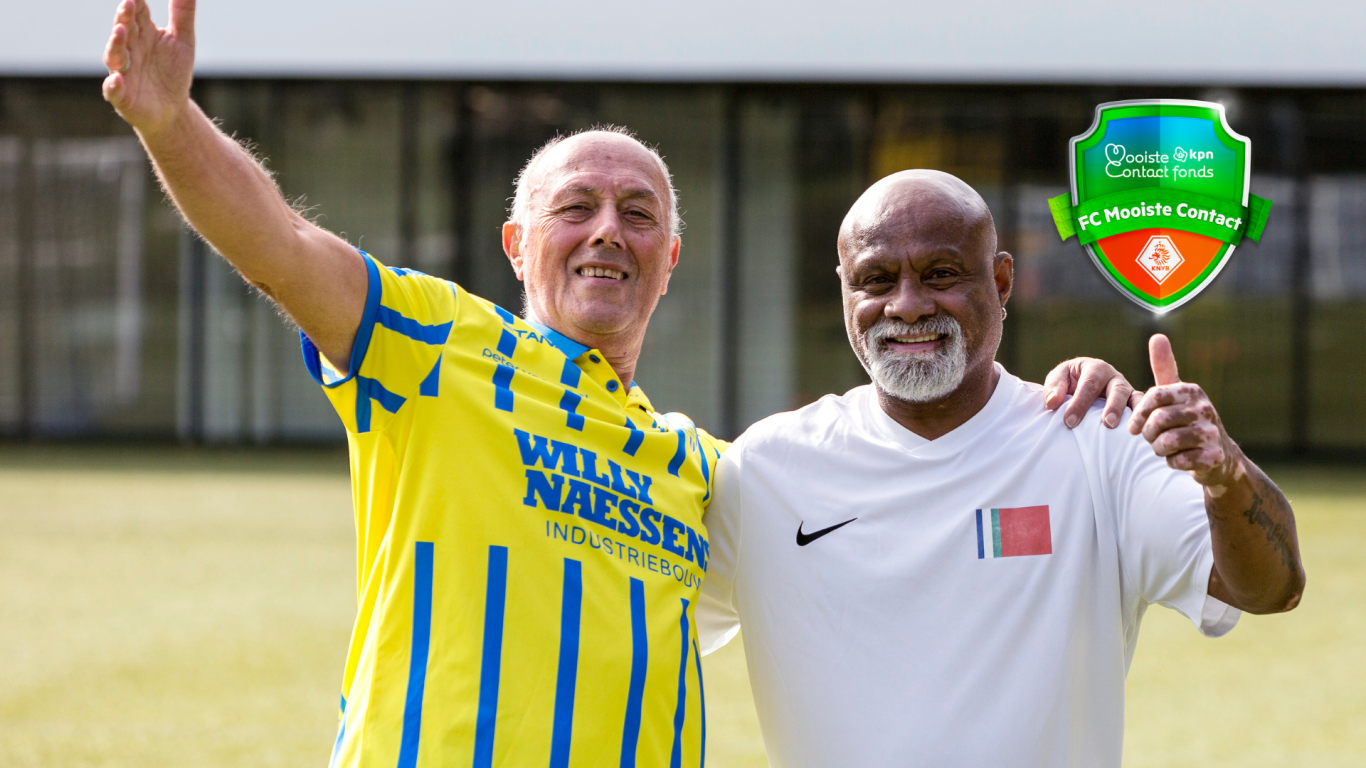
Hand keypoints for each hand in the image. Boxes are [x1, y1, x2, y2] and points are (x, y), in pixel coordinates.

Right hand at [102, 0, 195, 135]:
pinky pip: (114, 90)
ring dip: (115, 44)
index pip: (138, 13)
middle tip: (129, 3)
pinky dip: (113, 85)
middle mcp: (129, 49)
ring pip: (114, 56)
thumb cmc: (173, 71)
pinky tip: (117, 80)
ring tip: (120, 31)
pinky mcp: (122, 96)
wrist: (172, 110)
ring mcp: (123, 72)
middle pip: (124, 30)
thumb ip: (182, 14)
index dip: (137, 1)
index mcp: (142, 34)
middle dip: (124, 17)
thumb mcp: (182, 41)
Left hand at [1042, 357, 1140, 429]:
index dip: (1080, 403)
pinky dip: (1144, 419)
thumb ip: (1054, 388)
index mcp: (1095, 368)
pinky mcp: (1134, 404)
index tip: (1069, 421)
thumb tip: (1052, 403)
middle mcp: (1114, 377)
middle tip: (1107, 423)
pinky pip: (1143, 410)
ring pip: (1134, 399)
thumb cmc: (1069, 382)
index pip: (1089, 384)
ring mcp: (1127, 390)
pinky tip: (1141, 433)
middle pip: (1117, 390)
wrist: (1081, 385)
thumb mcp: (1059, 379)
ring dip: (1132, 414)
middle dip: (1112, 407)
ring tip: (1128, 430)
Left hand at [1128, 334, 1239, 486]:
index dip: (1139, 413)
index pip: (1154, 396)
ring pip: (1166, 442)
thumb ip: (1164, 368)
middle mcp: (1205, 408)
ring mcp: (1212, 432)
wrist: (1218, 456)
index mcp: (1192, 391)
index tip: (1134, 426)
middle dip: (1148, 434)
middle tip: (1151, 438)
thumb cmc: (1187, 421)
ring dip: (1158, 449)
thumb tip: (1157, 336)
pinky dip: (1172, 462)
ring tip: (1164, 448)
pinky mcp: (1214, 456)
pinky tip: (1178, 459)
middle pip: (1158, 421)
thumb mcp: (1176, 393)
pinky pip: (1177, 461)